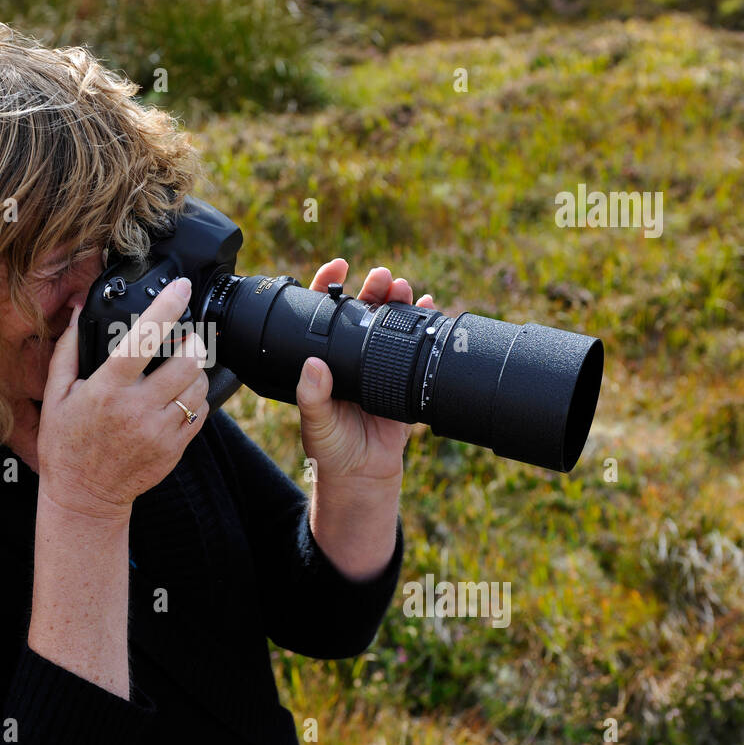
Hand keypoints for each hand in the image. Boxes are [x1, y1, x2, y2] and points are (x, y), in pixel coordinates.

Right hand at [37, 277, 208, 518]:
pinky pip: (200, 414)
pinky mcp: (174, 449)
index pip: (142, 340)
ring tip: (181, 368)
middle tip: (187, 336)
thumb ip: (68, 349)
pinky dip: (195, 399)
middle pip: (187, 362)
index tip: (180, 287)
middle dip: (194, 341)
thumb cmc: (66, 444)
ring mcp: (159, 432)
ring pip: (198, 387)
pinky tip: (178, 397)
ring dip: (196, 370)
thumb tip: (81, 309)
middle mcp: (137, 410)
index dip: (166, 308)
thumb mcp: (56, 395)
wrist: (83, 497)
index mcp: (107, 390)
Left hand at [295, 259, 436, 486]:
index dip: (329, 287)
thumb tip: (313, 365)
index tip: (338, 266)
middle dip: (373, 289)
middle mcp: (351, 358)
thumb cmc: (331, 452)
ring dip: (399, 302)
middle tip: (382, 276)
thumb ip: (312, 396)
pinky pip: (417, 349)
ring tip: (405, 287)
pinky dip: (425, 327)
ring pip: (391, 325)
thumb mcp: (316, 424)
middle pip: (363, 312)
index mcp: (325, 360)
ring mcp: (379, 366)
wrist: (363, 478)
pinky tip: (431, 309)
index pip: (324, 315)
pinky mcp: (404, 380)